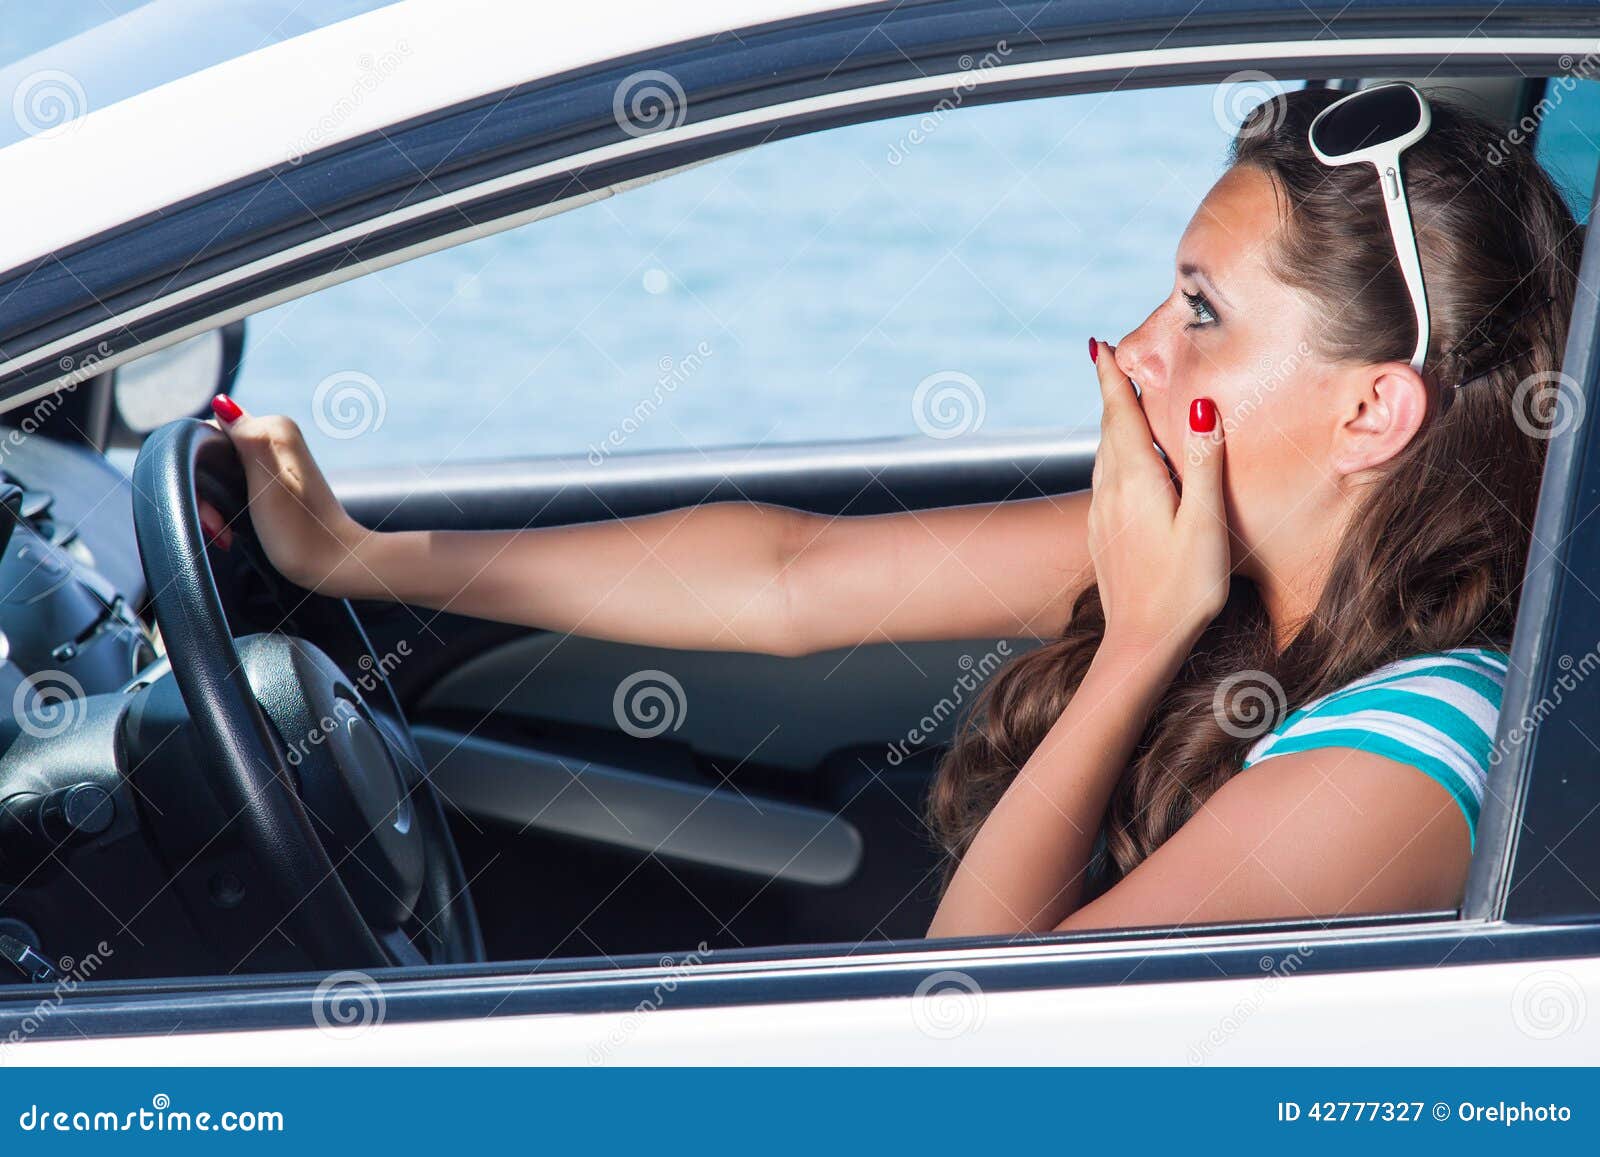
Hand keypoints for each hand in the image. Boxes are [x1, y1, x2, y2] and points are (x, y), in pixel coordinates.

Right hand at [198, 395, 373, 592]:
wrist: (335, 564)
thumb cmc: (302, 532)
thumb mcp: (270, 484)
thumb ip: (249, 439)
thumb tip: (223, 403)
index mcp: (275, 429)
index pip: (208, 434)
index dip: (198, 472)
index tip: (216, 511)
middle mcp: (276, 439)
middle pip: (213, 458)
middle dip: (207, 497)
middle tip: (220, 530)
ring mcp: (275, 461)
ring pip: (220, 476)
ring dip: (215, 509)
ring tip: (227, 536)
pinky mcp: (275, 484)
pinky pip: (234, 489)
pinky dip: (227, 512)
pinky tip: (233, 534)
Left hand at [1085, 339, 1229, 657]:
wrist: (1140, 644)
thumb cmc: (1182, 589)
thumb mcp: (1204, 522)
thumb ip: (1202, 462)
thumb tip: (1199, 405)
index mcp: (1135, 481)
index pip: (1120, 415)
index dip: (1111, 378)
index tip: (1099, 346)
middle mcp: (1109, 493)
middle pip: (1108, 430)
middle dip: (1110, 392)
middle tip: (1107, 359)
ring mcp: (1101, 516)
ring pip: (1103, 456)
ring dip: (1111, 424)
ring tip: (1118, 402)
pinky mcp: (1101, 537)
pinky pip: (1104, 481)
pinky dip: (1112, 456)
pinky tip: (1122, 466)